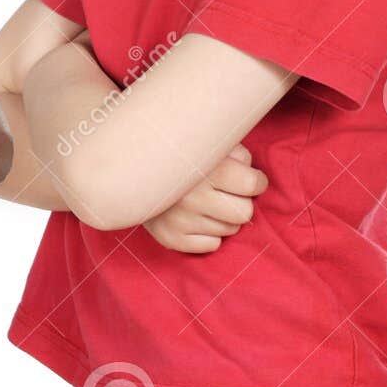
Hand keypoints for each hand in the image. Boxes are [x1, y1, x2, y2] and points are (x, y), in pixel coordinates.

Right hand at [141, 143, 268, 253]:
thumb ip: (236, 152)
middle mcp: (191, 197)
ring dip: (223, 217)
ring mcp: (179, 220)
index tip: (247, 177)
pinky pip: (211, 245)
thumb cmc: (182, 153)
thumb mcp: (209, 142)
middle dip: (240, 201)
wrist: (130, 166)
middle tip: (225, 191)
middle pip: (244, 212)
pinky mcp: (170, 238)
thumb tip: (252, 172)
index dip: (255, 180)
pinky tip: (196, 217)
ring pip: (229, 230)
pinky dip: (208, 233)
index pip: (253, 185)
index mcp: (204, 168)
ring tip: (207, 202)